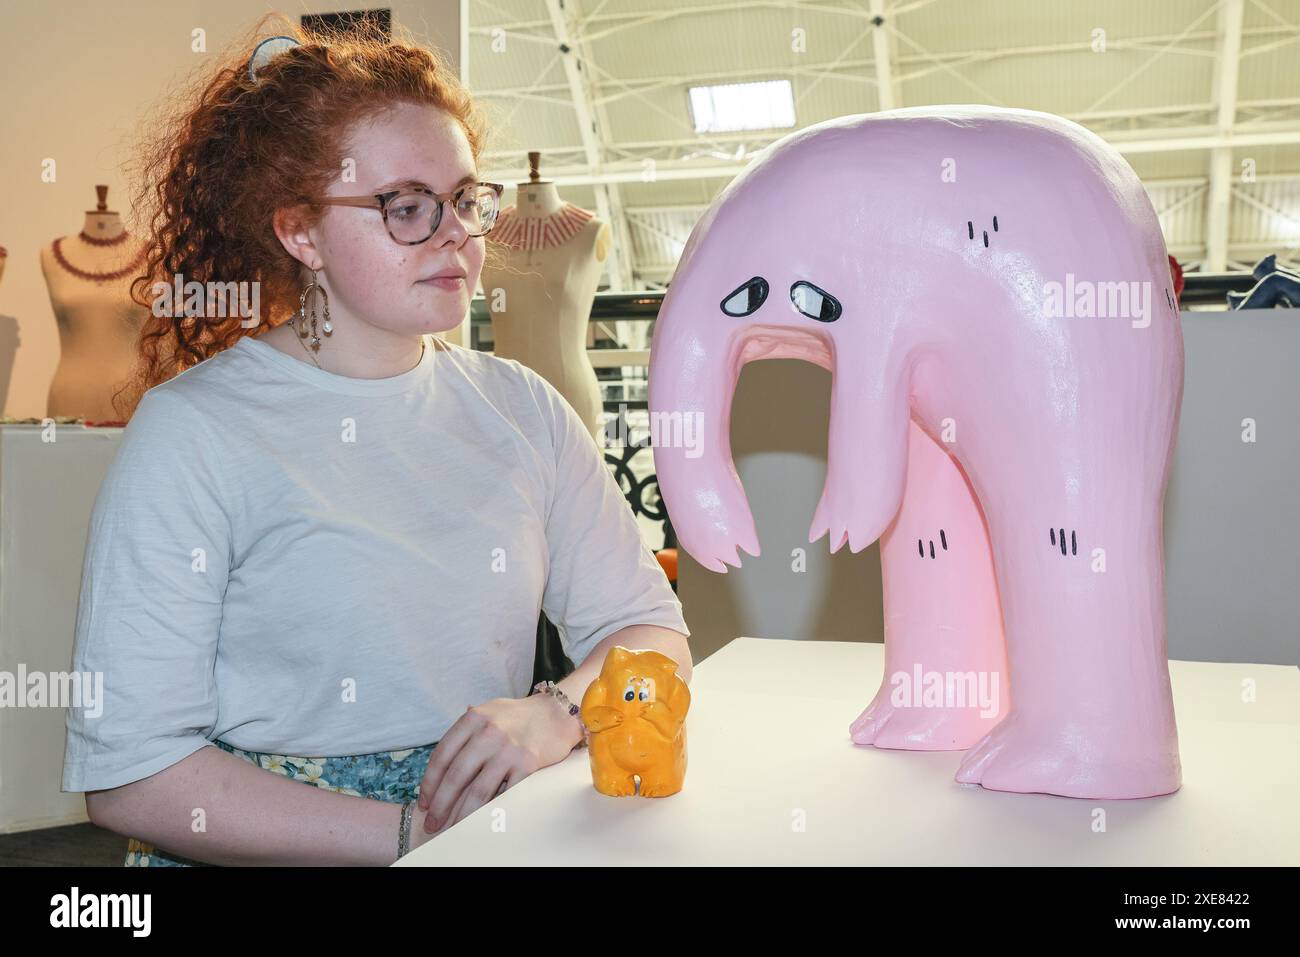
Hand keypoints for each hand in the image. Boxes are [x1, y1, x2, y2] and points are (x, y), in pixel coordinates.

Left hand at [416, 694, 580, 834]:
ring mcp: (508, 748)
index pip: (442, 756)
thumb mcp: (488, 711)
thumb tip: (442, 758)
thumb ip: (465, 730)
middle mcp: (488, 732)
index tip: (424, 803)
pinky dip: (492, 810)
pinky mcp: (528, 763)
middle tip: (432, 823)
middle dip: (440, 804)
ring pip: (478, 790)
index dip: (430, 783)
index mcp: (473, 719)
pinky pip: (505, 793)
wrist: (557, 712)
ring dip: (462, 814)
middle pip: (456, 776)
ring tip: (453, 827)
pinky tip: (483, 821)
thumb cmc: (519, 716)